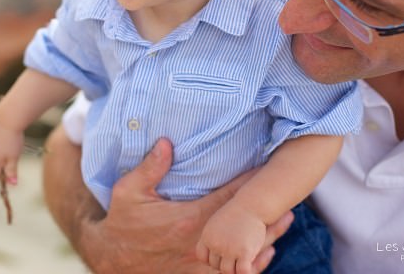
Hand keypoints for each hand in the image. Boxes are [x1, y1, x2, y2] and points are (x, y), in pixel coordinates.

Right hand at [0, 114, 22, 182]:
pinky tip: (0, 135)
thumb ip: (12, 172)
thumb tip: (13, 184)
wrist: (7, 120)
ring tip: (6, 142)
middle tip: (11, 152)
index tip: (12, 167)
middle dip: (0, 161)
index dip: (4, 173)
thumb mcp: (14, 157)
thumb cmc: (12, 140)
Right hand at [77, 138, 292, 273]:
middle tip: (291, 200)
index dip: (250, 184)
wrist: (112, 259)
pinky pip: (232, 273)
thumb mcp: (128, 190)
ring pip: (243, 253)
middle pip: (243, 228)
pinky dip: (253, 264)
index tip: (266, 169)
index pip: (228, 199)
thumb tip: (166, 142)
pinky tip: (266, 253)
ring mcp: (201, 264)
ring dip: (266, 239)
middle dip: (268, 213)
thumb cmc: (123, 222)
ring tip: (286, 223)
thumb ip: (150, 167)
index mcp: (188, 220)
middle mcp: (199, 244)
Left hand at [197, 203, 266, 273]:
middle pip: (215, 265)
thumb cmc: (236, 213)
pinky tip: (250, 263)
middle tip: (235, 257)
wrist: (252, 206)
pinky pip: (242, 272)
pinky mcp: (245, 253)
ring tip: (243, 261)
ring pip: (227, 271)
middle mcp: (215, 244)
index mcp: (207, 237)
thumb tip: (213, 249)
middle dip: (224, 263)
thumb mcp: (217, 222)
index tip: (221, 254)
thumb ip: (213, 236)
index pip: (202, 257)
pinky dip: (245, 271)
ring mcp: (229, 250)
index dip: (211, 258)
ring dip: (235, 269)